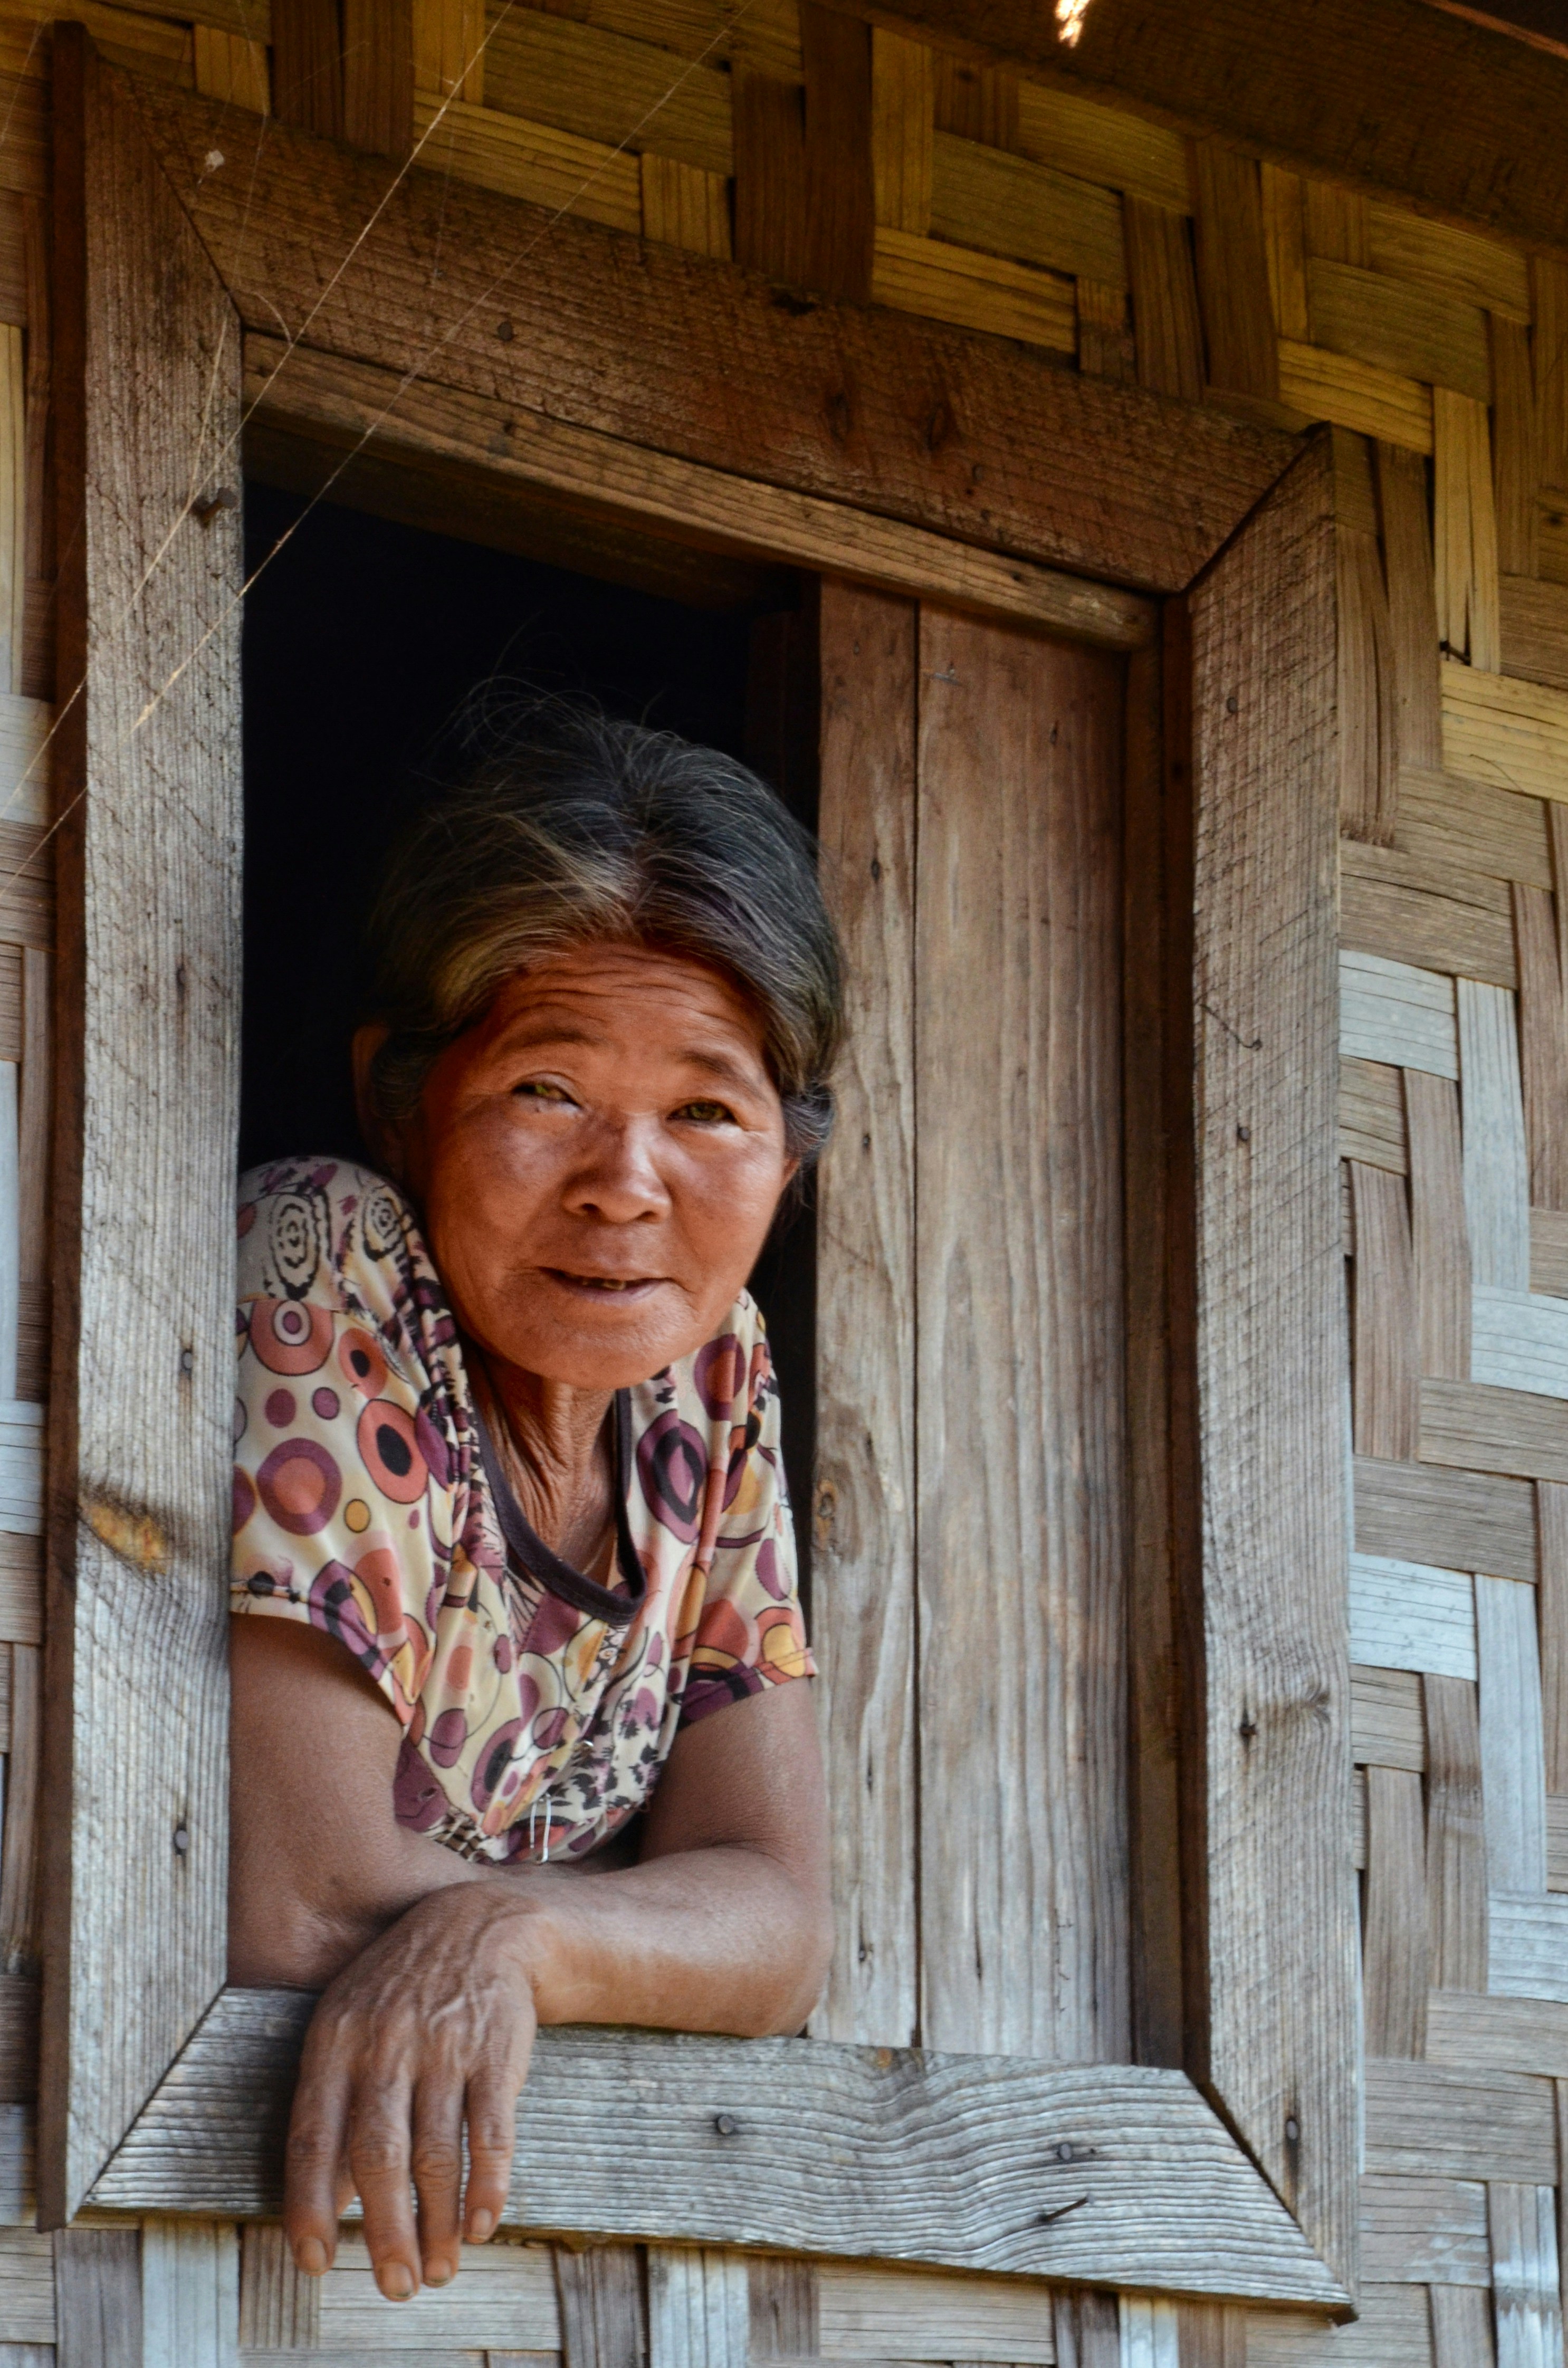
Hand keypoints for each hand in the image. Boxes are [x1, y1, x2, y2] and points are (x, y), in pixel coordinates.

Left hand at [284, 1883, 542, 2297]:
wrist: (483, 1924)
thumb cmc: (405, 1988)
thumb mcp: (352, 2022)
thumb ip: (335, 2101)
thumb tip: (328, 2197)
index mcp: (335, 2039)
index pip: (311, 2138)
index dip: (310, 2207)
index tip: (316, 2261)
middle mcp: (385, 2043)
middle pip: (377, 2156)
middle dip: (385, 2233)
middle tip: (395, 2285)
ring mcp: (444, 2046)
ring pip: (436, 2154)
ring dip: (439, 2222)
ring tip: (441, 2266)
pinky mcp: (496, 2050)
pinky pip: (491, 2132)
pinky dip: (488, 2185)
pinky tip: (483, 2223)